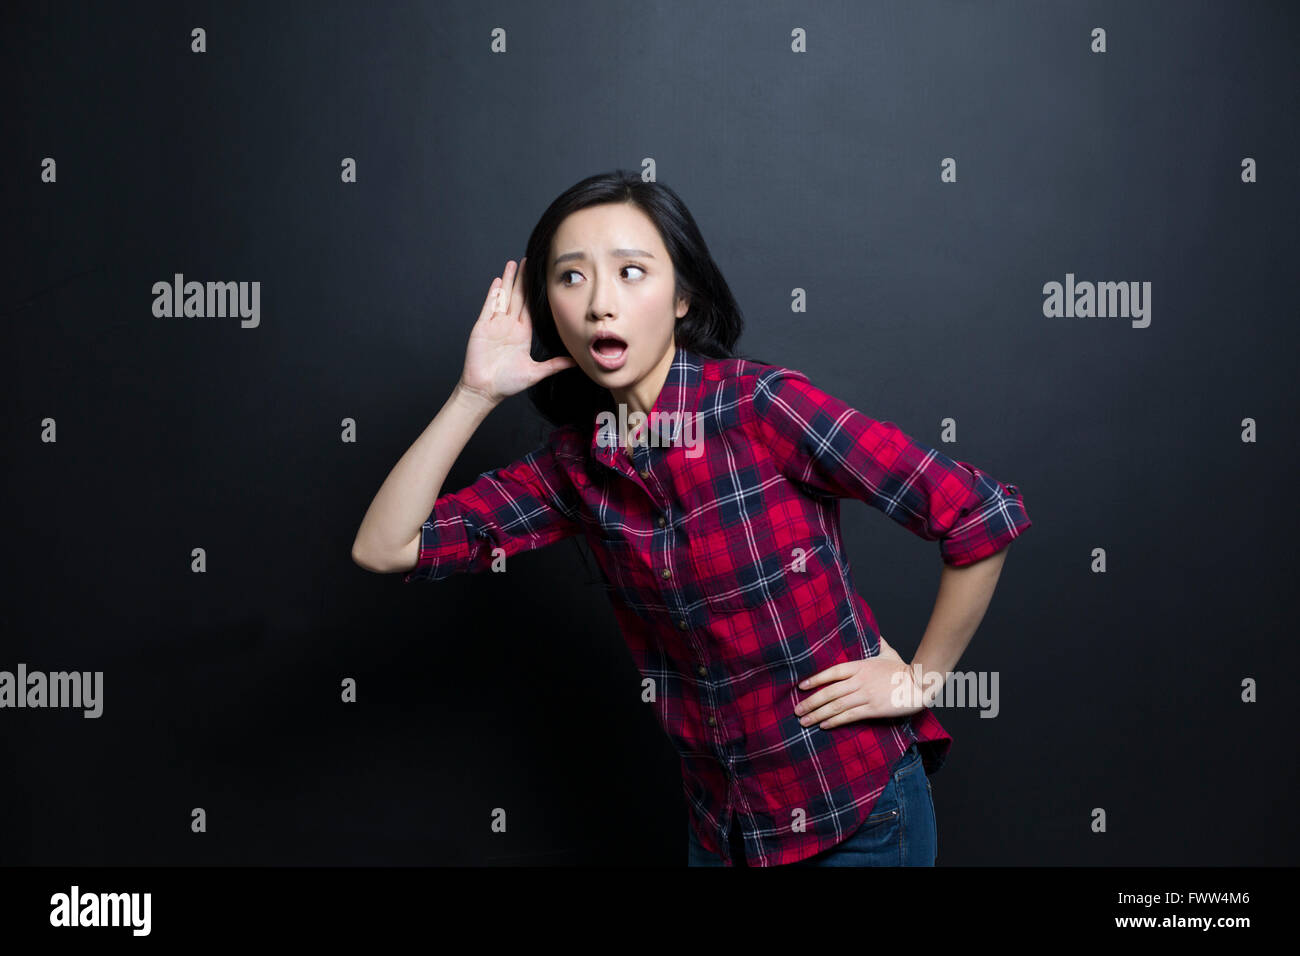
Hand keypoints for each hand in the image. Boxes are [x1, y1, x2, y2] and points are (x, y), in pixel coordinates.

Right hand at [457, 257, 576, 405]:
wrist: (486, 390)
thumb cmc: (507, 383)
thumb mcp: (535, 372)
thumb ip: (554, 365)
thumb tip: (574, 362)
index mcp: (522, 333)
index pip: (530, 307)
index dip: (534, 292)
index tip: (539, 277)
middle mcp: (509, 326)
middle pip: (517, 297)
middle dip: (523, 280)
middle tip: (528, 261)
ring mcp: (495, 325)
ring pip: (503, 297)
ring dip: (508, 281)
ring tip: (513, 264)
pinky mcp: (482, 327)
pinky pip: (489, 307)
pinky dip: (494, 294)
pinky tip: (499, 281)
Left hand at [793, 635, 925, 728]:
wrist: (920, 684)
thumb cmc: (903, 669)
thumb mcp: (887, 652)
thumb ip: (876, 643)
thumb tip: (871, 631)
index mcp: (860, 666)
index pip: (832, 672)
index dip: (815, 679)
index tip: (801, 686)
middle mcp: (860, 681)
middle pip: (829, 691)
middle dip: (810, 702)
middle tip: (797, 710)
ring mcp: (866, 695)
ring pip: (836, 705)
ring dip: (818, 714)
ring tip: (804, 721)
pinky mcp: (873, 709)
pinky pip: (850, 716)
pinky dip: (835, 721)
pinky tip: (824, 725)